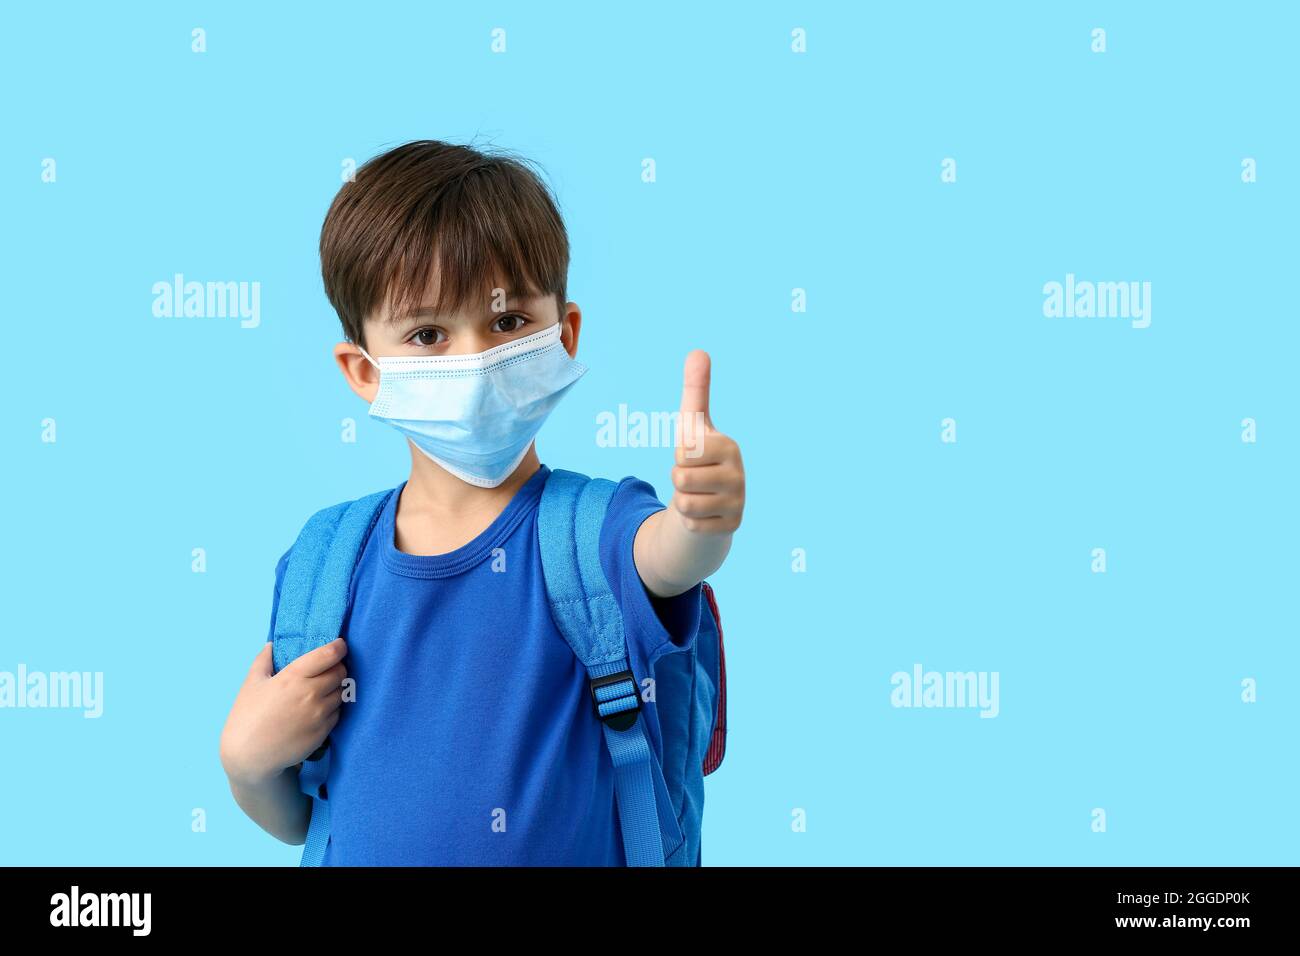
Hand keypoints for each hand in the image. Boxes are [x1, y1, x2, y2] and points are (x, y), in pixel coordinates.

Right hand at [219, 639, 348, 786]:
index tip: (339, 645)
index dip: (338, 647)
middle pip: (340, 672)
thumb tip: (271, 645)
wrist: (251, 756)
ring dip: (337, 688)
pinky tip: (319, 709)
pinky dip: (333, 707)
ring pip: (341, 692)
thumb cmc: (247, 717)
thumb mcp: (251, 684)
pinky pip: (338, 712)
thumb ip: (263, 660)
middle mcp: (311, 693)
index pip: (329, 655)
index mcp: (294, 676)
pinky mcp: (324, 731)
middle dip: (338, 667)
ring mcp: (320, 713)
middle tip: (329, 669)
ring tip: (323, 690)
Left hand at [669, 350, 744, 534]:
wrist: (710, 502)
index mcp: (729, 446)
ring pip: (684, 503)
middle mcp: (739, 474)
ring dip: (682, 501)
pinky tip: (703, 514)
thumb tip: (698, 350)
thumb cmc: (698, 459)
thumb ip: (695, 390)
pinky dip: (689, 521)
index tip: (694, 457)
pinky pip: (691, 524)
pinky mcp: (731, 527)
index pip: (682, 451)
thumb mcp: (693, 425)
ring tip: (697, 495)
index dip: (678, 455)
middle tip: (693, 479)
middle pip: (680, 477)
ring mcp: (738, 502)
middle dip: (678, 480)